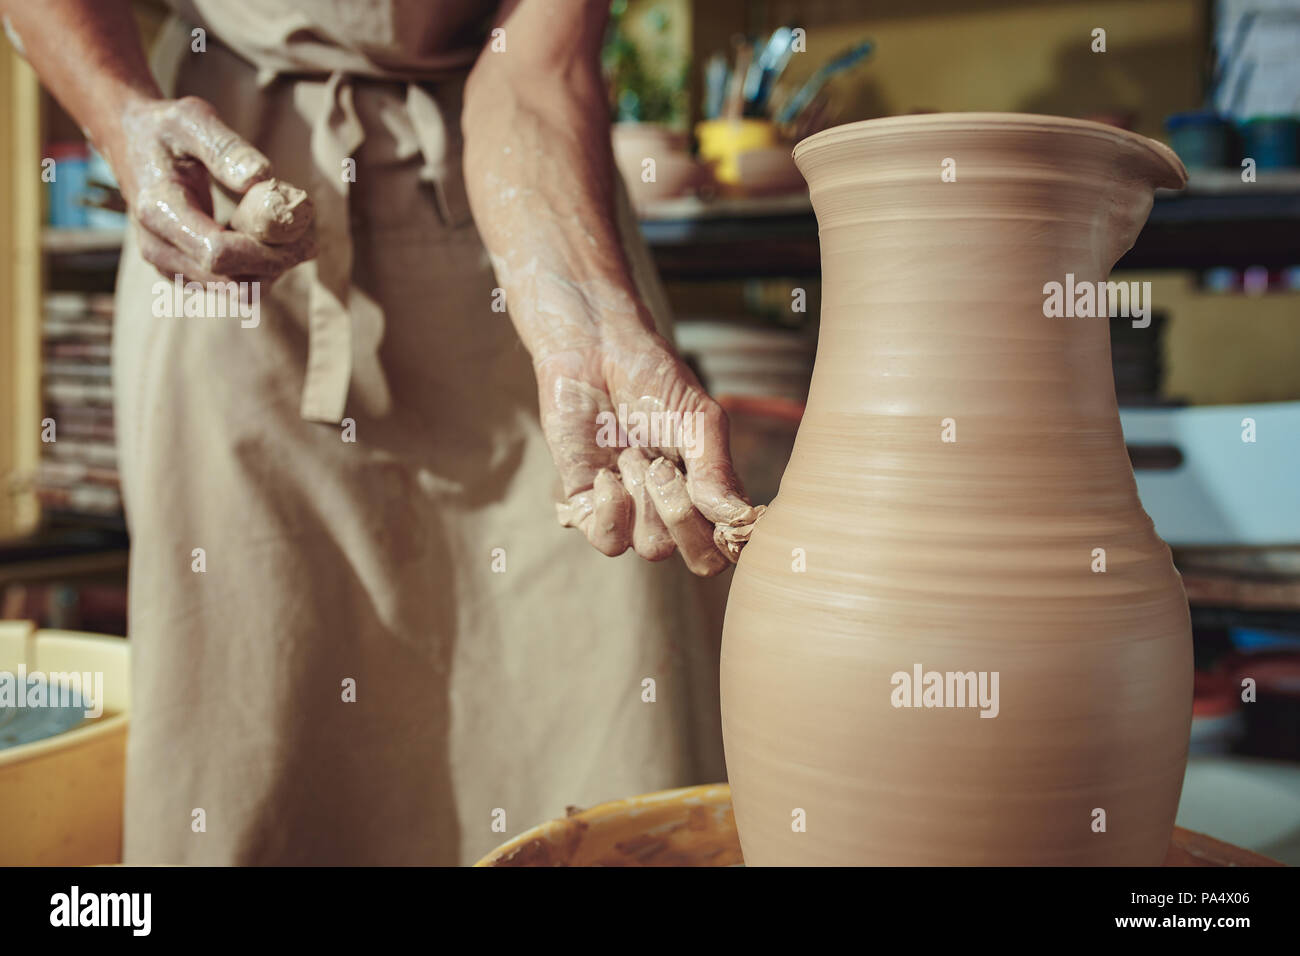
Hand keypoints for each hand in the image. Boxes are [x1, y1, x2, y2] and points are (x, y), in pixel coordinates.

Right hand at [108, 96, 315, 282]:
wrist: (131, 143)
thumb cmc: (165, 128)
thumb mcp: (192, 119)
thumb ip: (225, 148)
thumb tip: (261, 178)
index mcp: (158, 209)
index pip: (216, 254)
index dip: (265, 253)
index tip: (303, 236)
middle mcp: (157, 245)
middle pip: (230, 279)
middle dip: (275, 263)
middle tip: (308, 239)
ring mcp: (166, 264)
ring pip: (234, 291)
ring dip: (270, 271)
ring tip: (293, 238)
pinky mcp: (180, 272)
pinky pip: (229, 287)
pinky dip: (257, 271)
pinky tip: (271, 243)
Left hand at [539, 326, 764, 576]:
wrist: (595, 353)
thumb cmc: (654, 380)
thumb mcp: (698, 420)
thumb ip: (717, 470)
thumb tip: (734, 518)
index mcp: (709, 491)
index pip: (729, 544)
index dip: (728, 538)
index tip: (714, 500)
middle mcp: (674, 509)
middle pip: (697, 558)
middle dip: (681, 514)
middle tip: (662, 464)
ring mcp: (633, 511)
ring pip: (653, 549)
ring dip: (644, 499)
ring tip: (632, 454)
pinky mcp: (590, 506)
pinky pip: (608, 542)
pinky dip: (611, 510)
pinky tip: (606, 475)